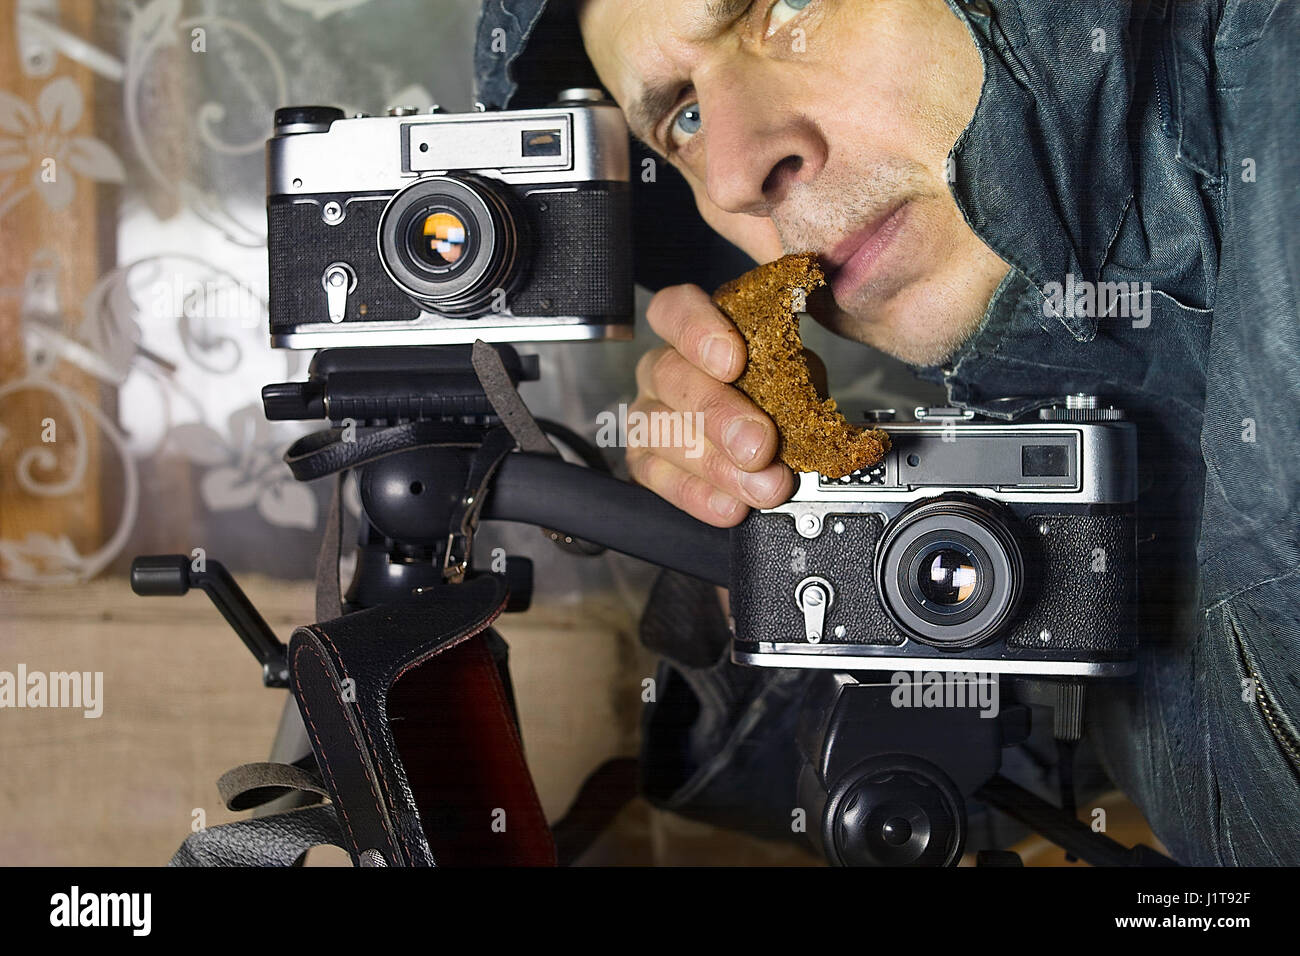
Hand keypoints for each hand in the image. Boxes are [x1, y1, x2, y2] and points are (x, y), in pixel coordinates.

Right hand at [628, 284, 794, 526]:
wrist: (763, 446)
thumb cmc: (774, 394)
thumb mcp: (792, 372)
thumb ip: (791, 373)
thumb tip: (807, 398)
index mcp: (694, 330)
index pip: (674, 311)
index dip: (696, 331)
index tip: (733, 359)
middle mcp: (662, 367)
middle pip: (671, 378)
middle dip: (718, 414)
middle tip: (759, 444)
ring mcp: (647, 414)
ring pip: (663, 432)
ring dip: (716, 464)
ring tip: (762, 486)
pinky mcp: (644, 460)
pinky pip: (658, 478)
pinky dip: (698, 495)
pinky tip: (731, 506)